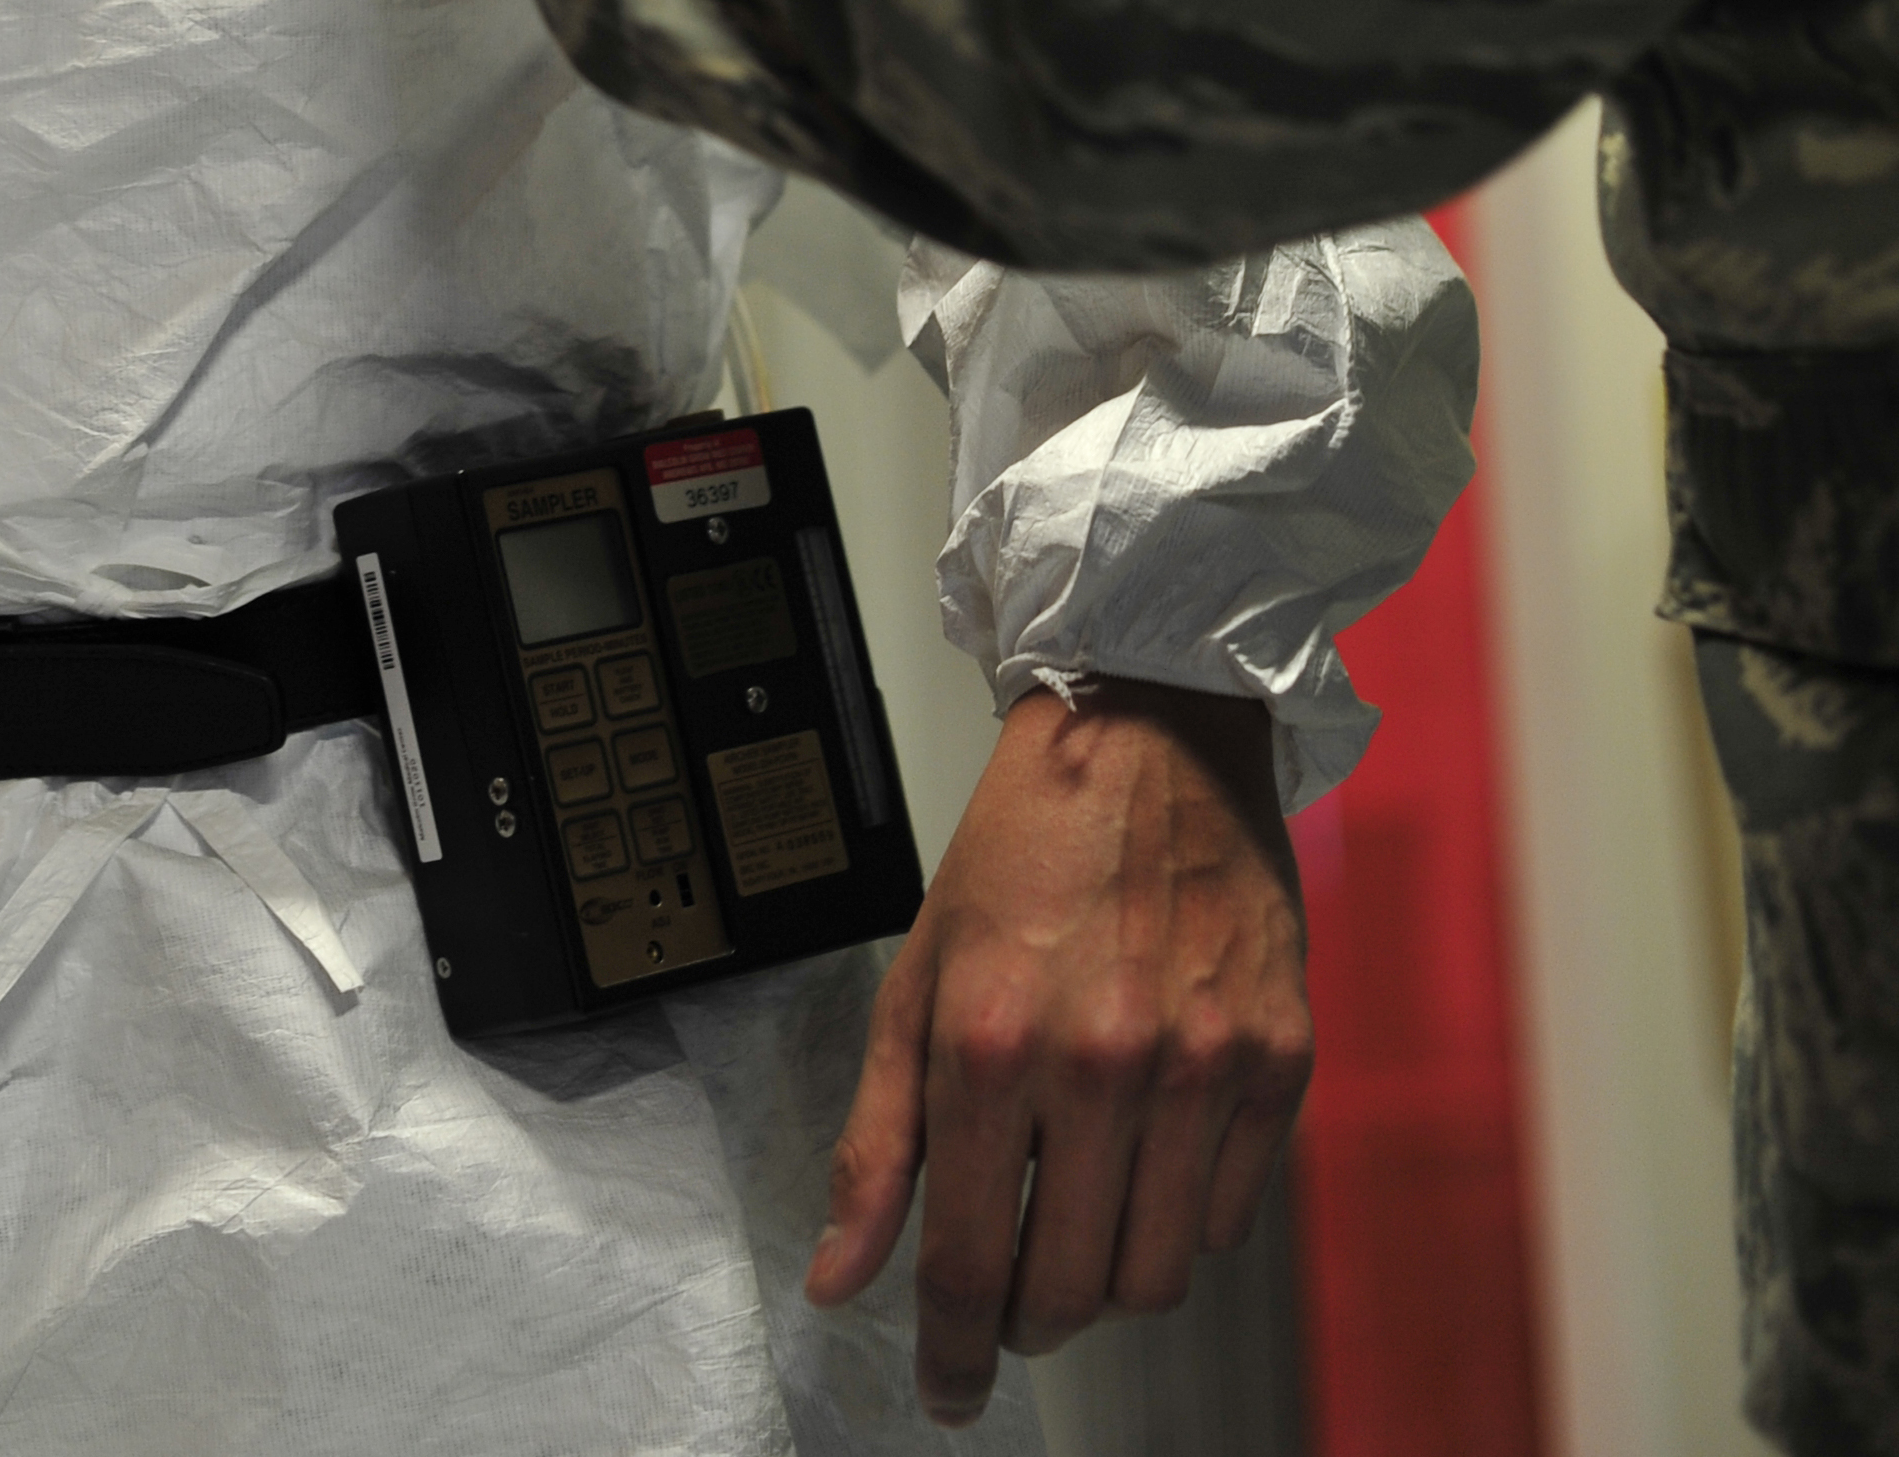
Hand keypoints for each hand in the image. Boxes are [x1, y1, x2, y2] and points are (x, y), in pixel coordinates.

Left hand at [808, 682, 1309, 1428]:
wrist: (1149, 731)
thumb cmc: (1024, 847)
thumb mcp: (918, 975)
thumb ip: (878, 1138)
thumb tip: (839, 1277)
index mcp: (995, 1041)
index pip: (968, 1260)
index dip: (950, 1352)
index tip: (944, 1392)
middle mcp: (1106, 1063)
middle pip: (1070, 1292)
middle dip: (1025, 1321)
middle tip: (1007, 1295)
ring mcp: (1206, 1066)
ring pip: (1158, 1277)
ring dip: (1108, 1279)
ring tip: (1078, 1219)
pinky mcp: (1281, 1059)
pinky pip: (1229, 1217)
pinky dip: (1182, 1216)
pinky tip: (1149, 1155)